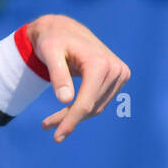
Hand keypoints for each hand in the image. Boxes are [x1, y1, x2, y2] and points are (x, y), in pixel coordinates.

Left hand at [26, 14, 130, 142]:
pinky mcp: (119, 78)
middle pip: (91, 107)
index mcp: (100, 63)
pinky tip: (65, 112)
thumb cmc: (52, 40)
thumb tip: (65, 100)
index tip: (57, 137)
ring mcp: (121, 74)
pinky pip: (100, 101)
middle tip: (46, 127)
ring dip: (74, 117)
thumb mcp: (49, 54)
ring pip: (97, 107)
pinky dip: (82, 109)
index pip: (87, 102)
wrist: (63, 30)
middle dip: (69, 119)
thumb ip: (58, 75)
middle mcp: (116, 69)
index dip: (71, 120)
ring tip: (50, 122)